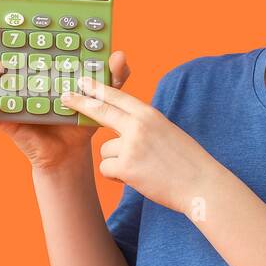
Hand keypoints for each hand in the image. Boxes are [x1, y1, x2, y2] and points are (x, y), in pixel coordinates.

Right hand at [0, 18, 131, 171]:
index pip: (19, 37)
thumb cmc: (80, 116)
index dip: (10, 22)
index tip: (10, 11)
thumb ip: (112, 75)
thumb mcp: (100, 94)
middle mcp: (16, 76)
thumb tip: (118, 55)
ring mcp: (6, 96)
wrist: (71, 150)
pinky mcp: (3, 120)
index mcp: (36, 62)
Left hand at [59, 74, 220, 214]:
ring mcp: (131, 146)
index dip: (98, 88)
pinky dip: (117, 176)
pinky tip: (137, 178)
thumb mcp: (167, 132)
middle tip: (64, 97)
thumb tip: (124, 126)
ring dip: (116, 161)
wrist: (201, 185)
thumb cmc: (187, 161)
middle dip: (80, 103)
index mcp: (150, 114)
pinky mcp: (126, 167)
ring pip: (105, 150)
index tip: (82, 81)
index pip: (118, 96)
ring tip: (141, 168)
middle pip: (100, 111)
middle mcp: (138, 126)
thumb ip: (145, 126)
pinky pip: (107, 168)